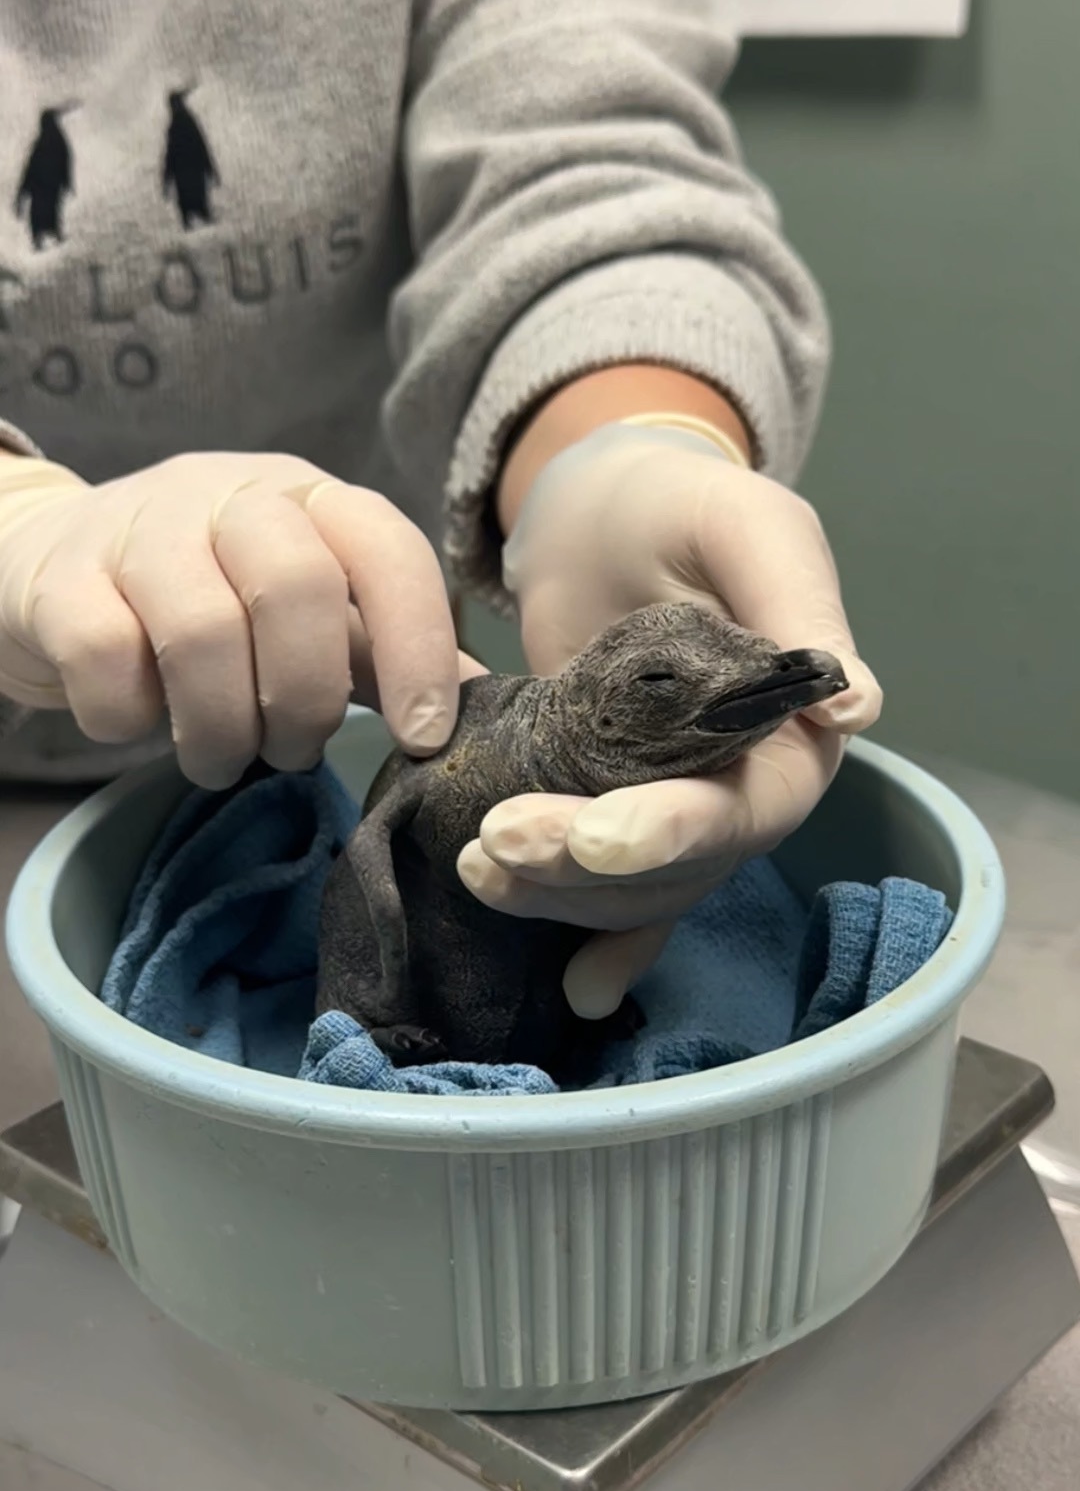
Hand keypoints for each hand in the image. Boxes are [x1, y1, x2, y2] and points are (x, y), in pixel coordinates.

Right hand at [0, 450, 468, 788]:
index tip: (422, 738)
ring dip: (222, 729)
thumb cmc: (208, 597)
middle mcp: (231, 494)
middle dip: (308, 700)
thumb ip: (384, 653)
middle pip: (296, 588)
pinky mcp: (60, 576)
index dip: (417, 646)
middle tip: (293, 753)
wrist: (51, 562)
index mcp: (311, 500)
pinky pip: (108, 657)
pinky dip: (131, 718)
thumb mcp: (307, 615)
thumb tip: (487, 705)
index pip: (386, 550)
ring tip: (221, 757)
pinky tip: (138, 723)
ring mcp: (140, 526)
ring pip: (202, 632)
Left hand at [459, 421, 881, 1017]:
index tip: (593, 838)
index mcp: (791, 728)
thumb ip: (796, 601)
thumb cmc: (682, 503)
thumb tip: (852, 711)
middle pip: (680, 866)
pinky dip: (598, 946)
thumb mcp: (744, 522)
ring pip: (635, 892)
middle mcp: (742, 786)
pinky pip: (616, 901)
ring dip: (558, 896)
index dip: (673, 833)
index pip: (749, 808)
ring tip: (477, 864)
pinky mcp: (615, 816)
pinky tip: (574, 988)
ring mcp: (677, 810)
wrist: (604, 509)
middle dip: (588, 867)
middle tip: (498, 840)